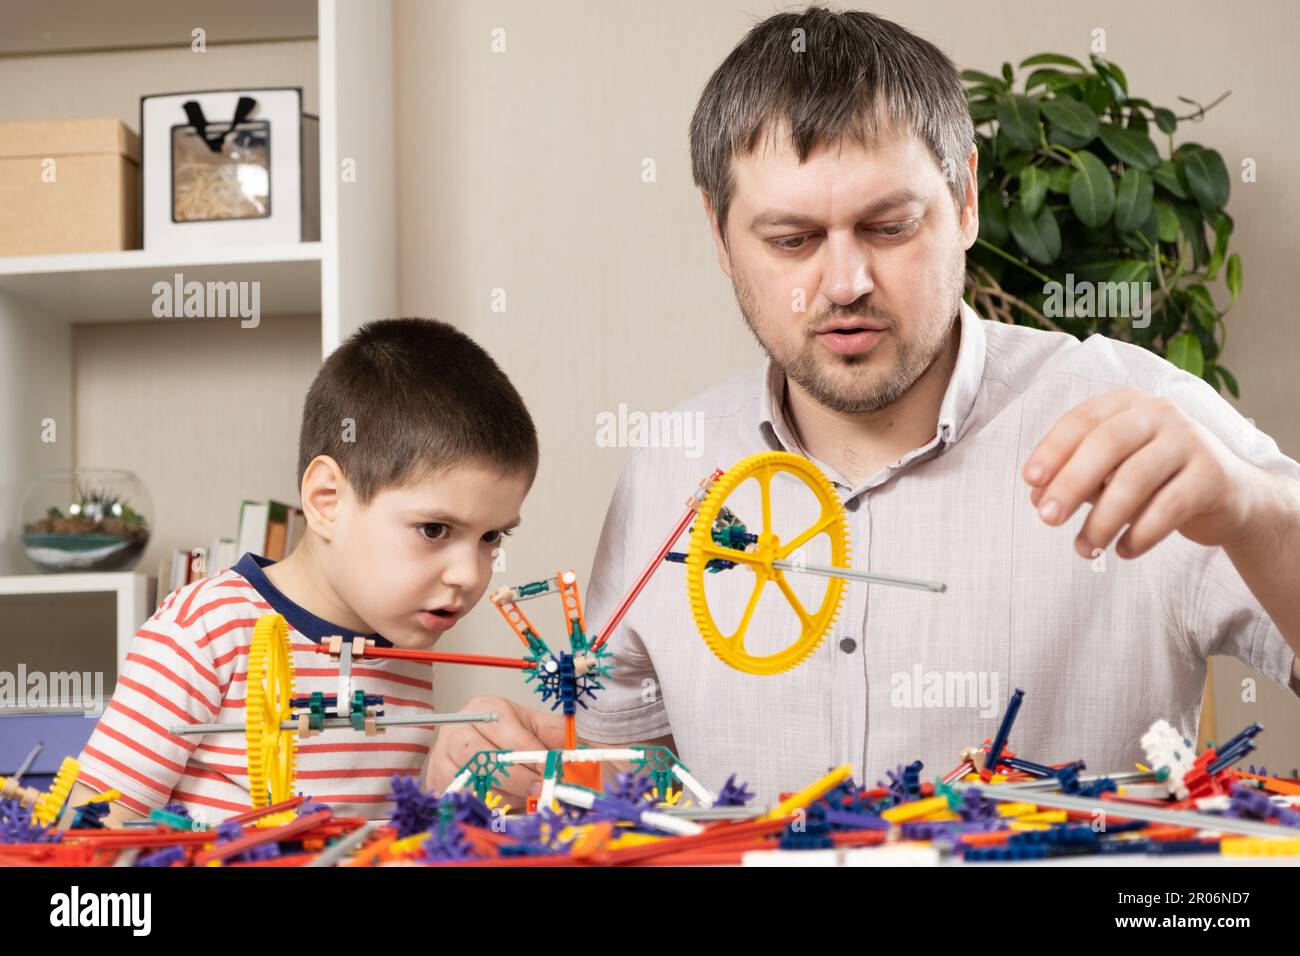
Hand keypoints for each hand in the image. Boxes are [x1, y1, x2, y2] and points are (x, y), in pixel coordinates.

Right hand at [425, 695, 565, 802]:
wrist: (481, 744)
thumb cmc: (510, 735)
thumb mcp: (534, 726)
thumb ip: (554, 733)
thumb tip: (570, 747)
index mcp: (485, 708)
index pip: (504, 730)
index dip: (528, 752)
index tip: (548, 768)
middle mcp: (457, 729)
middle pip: (481, 756)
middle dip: (516, 777)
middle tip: (540, 789)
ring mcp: (441, 756)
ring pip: (467, 781)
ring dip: (501, 795)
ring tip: (525, 800)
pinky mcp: (435, 781)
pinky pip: (458, 799)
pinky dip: (483, 806)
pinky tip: (504, 807)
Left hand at [1022, 386, 1261, 559]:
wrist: (1229, 494)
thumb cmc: (1155, 480)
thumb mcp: (1111, 472)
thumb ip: (1077, 478)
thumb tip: (1037, 497)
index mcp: (1125, 404)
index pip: (1081, 420)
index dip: (1052, 450)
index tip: (1030, 481)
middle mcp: (1159, 413)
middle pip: (1106, 443)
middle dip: (1071, 483)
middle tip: (1047, 519)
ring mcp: (1189, 441)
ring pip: (1136, 478)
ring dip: (1103, 519)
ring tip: (1084, 548)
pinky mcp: (1212, 474)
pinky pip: (1170, 506)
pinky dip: (1141, 534)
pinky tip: (1123, 551)